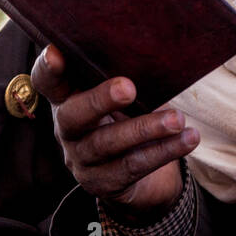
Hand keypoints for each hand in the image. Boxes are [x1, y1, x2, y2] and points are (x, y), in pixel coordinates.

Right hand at [30, 44, 199, 224]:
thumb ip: (123, 75)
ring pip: (108, 144)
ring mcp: (81, 160)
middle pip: (74, 115)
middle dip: (100, 100)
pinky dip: (163, 151)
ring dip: (145, 129)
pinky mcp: (103, 183)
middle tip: (128, 88)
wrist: (134, 172)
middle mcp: (67, 130)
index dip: (48, 69)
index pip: (47, 82)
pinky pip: (133, 166)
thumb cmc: (126, 117)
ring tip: (177, 119)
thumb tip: (157, 51)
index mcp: (67, 99)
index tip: (56, 52)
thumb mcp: (120, 95)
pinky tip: (188, 139)